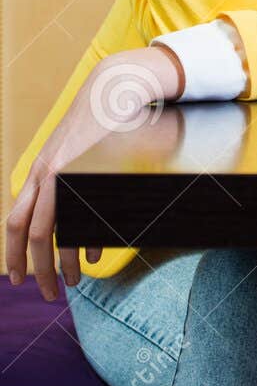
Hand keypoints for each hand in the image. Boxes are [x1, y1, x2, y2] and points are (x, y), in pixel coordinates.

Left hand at [5, 48, 180, 300]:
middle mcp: (48, 176)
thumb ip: (58, 187)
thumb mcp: (66, 157)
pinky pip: (85, 216)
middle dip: (39, 270)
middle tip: (49, 293)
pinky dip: (87, 241)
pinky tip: (93, 256)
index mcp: (38, 174)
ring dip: (64, 263)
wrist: (112, 92)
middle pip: (33, 235)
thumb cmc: (91, 129)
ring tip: (72, 281)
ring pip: (58, 231)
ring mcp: (70, 174)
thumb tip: (61, 227)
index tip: (18, 279)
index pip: (14, 224)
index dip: (13, 255)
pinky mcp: (93, 171)